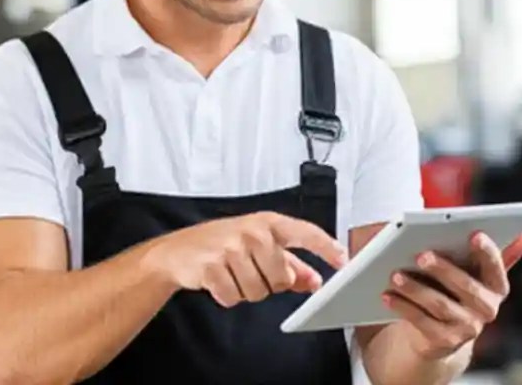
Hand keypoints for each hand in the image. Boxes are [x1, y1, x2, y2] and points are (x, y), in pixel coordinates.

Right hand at [145, 211, 348, 307]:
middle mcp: (252, 232)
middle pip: (281, 278)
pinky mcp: (213, 266)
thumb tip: (315, 280)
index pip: (305, 233)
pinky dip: (227, 296)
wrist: (177, 252)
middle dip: (268, 283)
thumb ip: (290, 264)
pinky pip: (234, 297)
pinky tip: (217, 280)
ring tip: (231, 274)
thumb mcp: (256, 247)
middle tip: (248, 271)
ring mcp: (231, 248)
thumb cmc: (220, 245)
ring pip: (258, 292)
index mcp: (267, 223)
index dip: (326, 247)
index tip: (344, 260)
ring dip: (245, 290)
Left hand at [383, 231, 521, 360]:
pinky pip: (421, 322)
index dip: (487, 252)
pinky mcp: (445, 342)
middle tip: (420, 254)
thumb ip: (492, 253)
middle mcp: (487, 310)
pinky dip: (403, 307)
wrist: (440, 335)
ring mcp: (467, 329)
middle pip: (466, 287)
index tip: (474, 233)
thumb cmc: (455, 290)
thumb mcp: (473, 271)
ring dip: (416, 288)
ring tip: (395, 273)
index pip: (496, 268)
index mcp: (497, 287)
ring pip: (440, 305)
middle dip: (443, 269)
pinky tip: (386, 294)